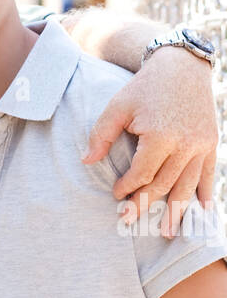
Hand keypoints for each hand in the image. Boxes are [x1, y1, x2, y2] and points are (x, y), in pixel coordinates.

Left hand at [83, 49, 217, 237]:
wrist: (183, 66)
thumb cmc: (145, 87)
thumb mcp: (117, 106)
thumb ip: (101, 135)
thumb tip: (86, 162)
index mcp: (160, 136)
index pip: (141, 174)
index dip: (127, 187)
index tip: (116, 193)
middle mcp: (185, 144)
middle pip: (163, 184)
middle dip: (146, 204)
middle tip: (130, 220)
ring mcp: (201, 144)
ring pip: (186, 185)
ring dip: (176, 210)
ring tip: (168, 232)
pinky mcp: (211, 142)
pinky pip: (208, 173)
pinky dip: (205, 193)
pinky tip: (201, 212)